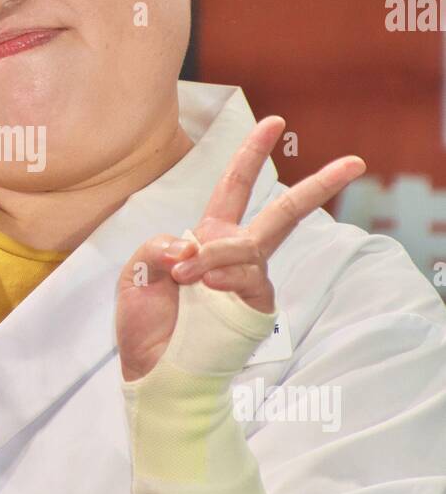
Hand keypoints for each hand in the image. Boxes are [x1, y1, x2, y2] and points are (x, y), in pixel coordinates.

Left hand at [115, 116, 365, 381]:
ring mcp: (248, 280)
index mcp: (209, 235)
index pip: (234, 185)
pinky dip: (222, 276)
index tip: (275, 121)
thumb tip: (192, 243)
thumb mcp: (139, 270)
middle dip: (319, 187)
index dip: (251, 153)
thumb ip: (160, 244)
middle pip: (283, 212)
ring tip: (181, 274)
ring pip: (248, 247)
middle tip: (354, 161)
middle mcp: (235, 253)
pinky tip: (202, 285)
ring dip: (213, 254)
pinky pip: (247, 279)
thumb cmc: (147, 322)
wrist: (153, 372)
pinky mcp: (256, 307)